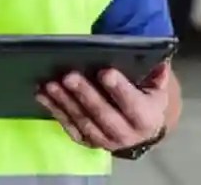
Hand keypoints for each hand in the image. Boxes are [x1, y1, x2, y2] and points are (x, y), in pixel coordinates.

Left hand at [36, 64, 168, 151]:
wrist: (141, 131)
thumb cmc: (147, 101)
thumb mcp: (158, 88)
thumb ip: (157, 74)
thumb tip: (158, 59)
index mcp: (145, 119)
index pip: (132, 104)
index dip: (119, 89)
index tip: (105, 72)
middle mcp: (125, 134)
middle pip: (103, 114)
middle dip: (85, 94)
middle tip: (70, 76)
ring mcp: (103, 141)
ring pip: (83, 121)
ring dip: (65, 102)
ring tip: (51, 84)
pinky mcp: (87, 141)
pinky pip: (69, 127)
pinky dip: (55, 111)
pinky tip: (43, 95)